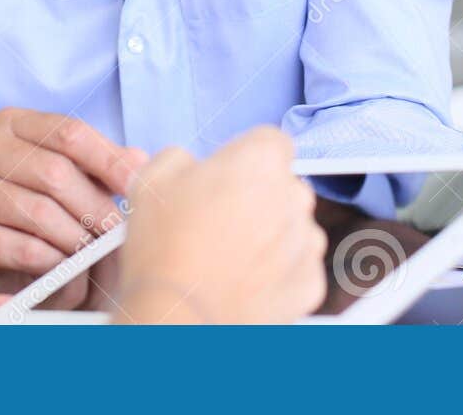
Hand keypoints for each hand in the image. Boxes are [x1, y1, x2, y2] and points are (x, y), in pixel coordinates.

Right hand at [0, 108, 146, 303]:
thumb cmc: (27, 212)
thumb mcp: (66, 182)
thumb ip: (99, 168)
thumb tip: (141, 161)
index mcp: (11, 123)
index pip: (69, 132)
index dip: (110, 160)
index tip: (140, 187)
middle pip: (55, 172)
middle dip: (96, 208)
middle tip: (118, 233)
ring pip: (39, 212)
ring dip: (76, 239)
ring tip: (93, 254)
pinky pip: (20, 247)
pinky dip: (52, 262)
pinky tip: (63, 268)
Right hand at [117, 126, 325, 322]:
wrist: (177, 321)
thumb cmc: (165, 251)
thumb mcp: (152, 179)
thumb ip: (181, 157)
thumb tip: (189, 166)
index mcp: (261, 161)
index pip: (269, 141)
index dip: (244, 157)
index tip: (226, 176)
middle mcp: (294, 197)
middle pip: (283, 185)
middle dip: (258, 197)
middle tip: (218, 221)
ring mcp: (306, 243)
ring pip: (293, 227)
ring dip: (270, 235)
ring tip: (227, 257)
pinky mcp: (310, 284)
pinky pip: (297, 267)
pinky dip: (277, 273)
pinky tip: (242, 282)